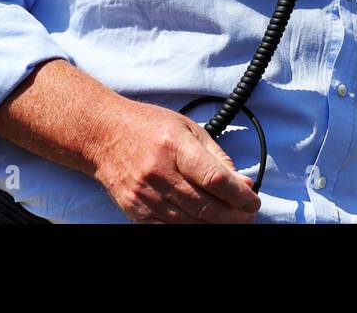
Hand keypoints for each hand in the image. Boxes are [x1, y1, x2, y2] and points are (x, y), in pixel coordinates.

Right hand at [88, 100, 260, 223]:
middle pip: (205, 206)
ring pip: (190, 222)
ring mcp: (146, 195)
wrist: (103, 135)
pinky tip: (206, 223)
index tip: (253, 201)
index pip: (215, 179)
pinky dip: (192, 228)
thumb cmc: (149, 126)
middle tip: (248, 215)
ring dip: (217, 225)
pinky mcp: (136, 211)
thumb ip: (217, 156)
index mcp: (175, 146)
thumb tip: (241, 182)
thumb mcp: (188, 128)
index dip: (239, 196)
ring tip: (233, 220)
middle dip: (234, 215)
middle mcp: (159, 173)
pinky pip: (170, 228)